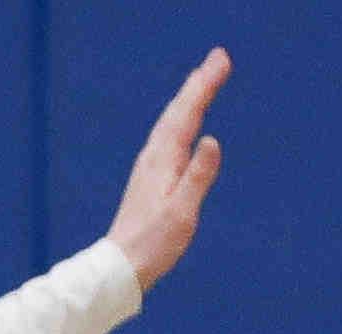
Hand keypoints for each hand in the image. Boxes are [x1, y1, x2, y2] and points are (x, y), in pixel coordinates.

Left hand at [107, 47, 230, 291]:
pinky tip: (182, 122)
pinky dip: (179, 120)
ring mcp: (149, 168)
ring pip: (171, 123)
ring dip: (188, 98)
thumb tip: (211, 140)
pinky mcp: (150, 178)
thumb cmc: (153, 244)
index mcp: (162, 162)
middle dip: (198, 84)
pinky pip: (167, 137)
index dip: (204, 87)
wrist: (121, 267)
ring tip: (203, 79)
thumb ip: (197, 175)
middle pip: (177, 112)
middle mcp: (153, 159)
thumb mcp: (181, 212)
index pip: (187, 115)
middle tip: (218, 58)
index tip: (220, 62)